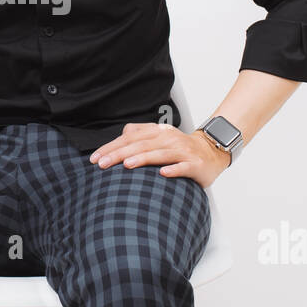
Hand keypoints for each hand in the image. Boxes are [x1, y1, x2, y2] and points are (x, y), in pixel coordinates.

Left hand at [88, 122, 231, 189]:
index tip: (95, 158)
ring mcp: (182, 152)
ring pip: (160, 154)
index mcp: (157, 132)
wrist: (212, 151)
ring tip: (127, 164)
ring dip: (143, 158)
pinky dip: (173, 169)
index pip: (130, 137)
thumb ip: (139, 134)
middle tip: (102, 164)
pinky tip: (163, 174)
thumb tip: (121, 134)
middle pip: (140, 145)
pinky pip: (183, 167)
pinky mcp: (195, 164)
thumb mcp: (159, 137)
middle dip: (119, 154)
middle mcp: (168, 139)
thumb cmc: (180, 148)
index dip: (111, 147)